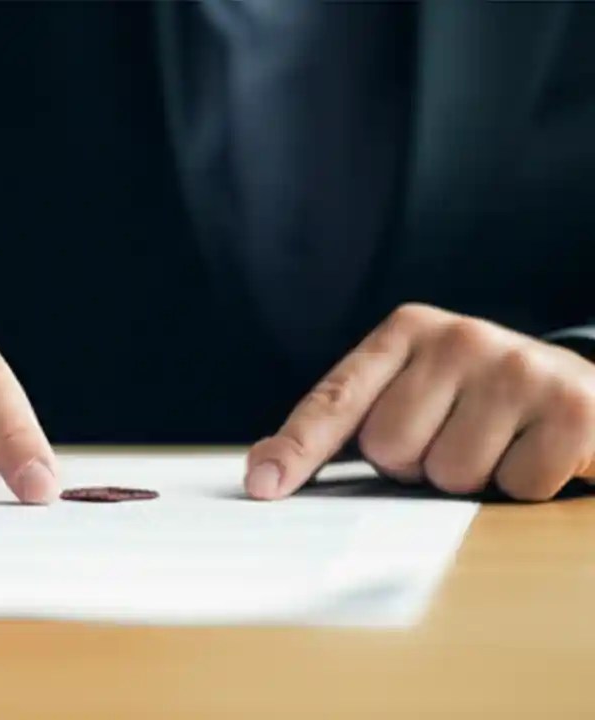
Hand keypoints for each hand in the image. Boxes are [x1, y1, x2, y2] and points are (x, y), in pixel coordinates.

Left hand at [246, 304, 594, 500]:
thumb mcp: (410, 392)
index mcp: (405, 331)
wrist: (581, 389)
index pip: (337, 399)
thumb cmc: (476, 401)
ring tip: (497, 444)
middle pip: (390, 447)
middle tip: (453, 439)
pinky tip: (537, 451)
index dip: (298, 447)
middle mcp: (459, 337)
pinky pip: (515, 486)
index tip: (263, 486)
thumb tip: (263, 472)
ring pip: (450, 474)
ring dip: (470, 480)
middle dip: (415, 465)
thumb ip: (341, 426)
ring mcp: (517, 368)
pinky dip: (523, 488)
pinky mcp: (571, 408)